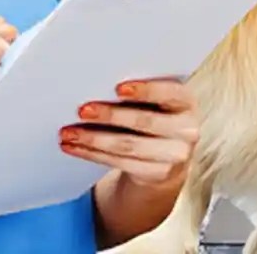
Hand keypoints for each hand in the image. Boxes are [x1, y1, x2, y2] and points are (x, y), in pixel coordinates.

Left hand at [59, 78, 199, 187]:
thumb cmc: (152, 113)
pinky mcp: (159, 175)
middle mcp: (187, 129)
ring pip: (128, 146)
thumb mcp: (155, 100)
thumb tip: (95, 80)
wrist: (166, 155)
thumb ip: (137, 89)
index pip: (169, 92)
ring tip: (69, 132)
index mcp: (186, 101)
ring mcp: (176, 156)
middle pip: (145, 121)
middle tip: (82, 110)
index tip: (117, 87)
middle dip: (110, 115)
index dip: (145, 90)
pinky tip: (74, 147)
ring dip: (94, 139)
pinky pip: (121, 163)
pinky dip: (93, 154)